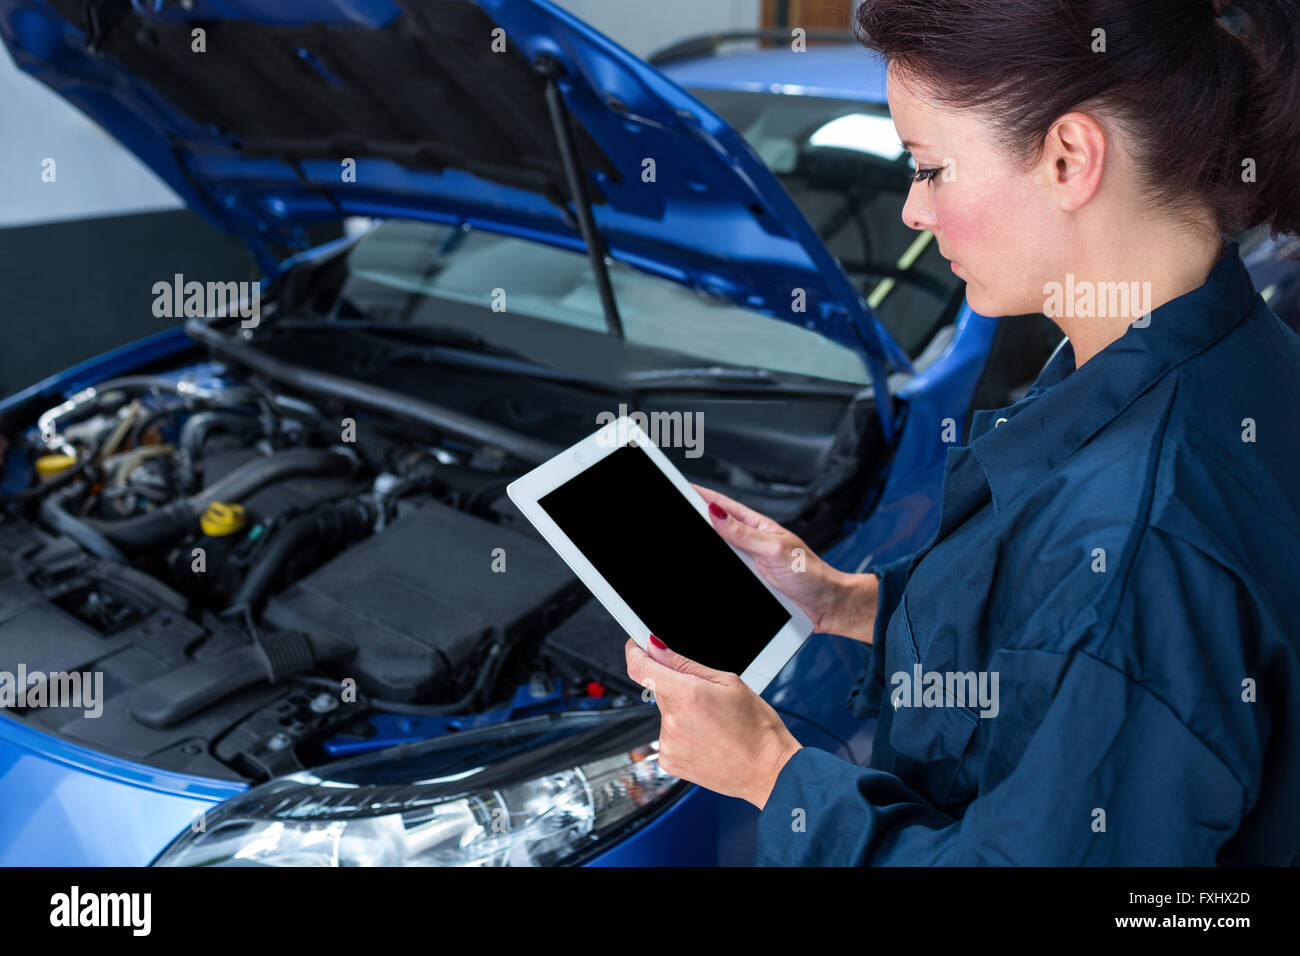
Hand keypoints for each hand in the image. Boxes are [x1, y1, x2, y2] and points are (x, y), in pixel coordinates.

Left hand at [625, 636, 801, 809]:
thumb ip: (685, 664)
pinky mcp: (669, 762)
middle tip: (706, 697)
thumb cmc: (756, 727)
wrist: (767, 770)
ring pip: (665, 714)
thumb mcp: (728, 682)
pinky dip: (682, 734)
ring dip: (681, 712)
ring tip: (712, 724)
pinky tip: (706, 739)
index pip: (639, 668)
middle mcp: (672, 722)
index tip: (639, 648)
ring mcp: (668, 745)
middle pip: (658, 690)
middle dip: (676, 687)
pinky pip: (668, 737)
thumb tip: (657, 649)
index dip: (635, 653)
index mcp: (686, 696)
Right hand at [692, 483, 879, 642]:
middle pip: (713, 528)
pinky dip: (709, 572)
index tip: (676, 487)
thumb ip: (744, 533)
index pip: (721, 504)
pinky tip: (695, 575)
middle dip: (692, 521)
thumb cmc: (812, 575)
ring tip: (679, 540)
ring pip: (715, 551)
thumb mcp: (775, 550)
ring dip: (700, 547)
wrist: (827, 606)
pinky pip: (723, 573)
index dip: (698, 495)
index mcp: (757, 526)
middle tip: (669, 514)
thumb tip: (716, 513)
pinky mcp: (748, 583)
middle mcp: (749, 542)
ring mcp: (748, 563)